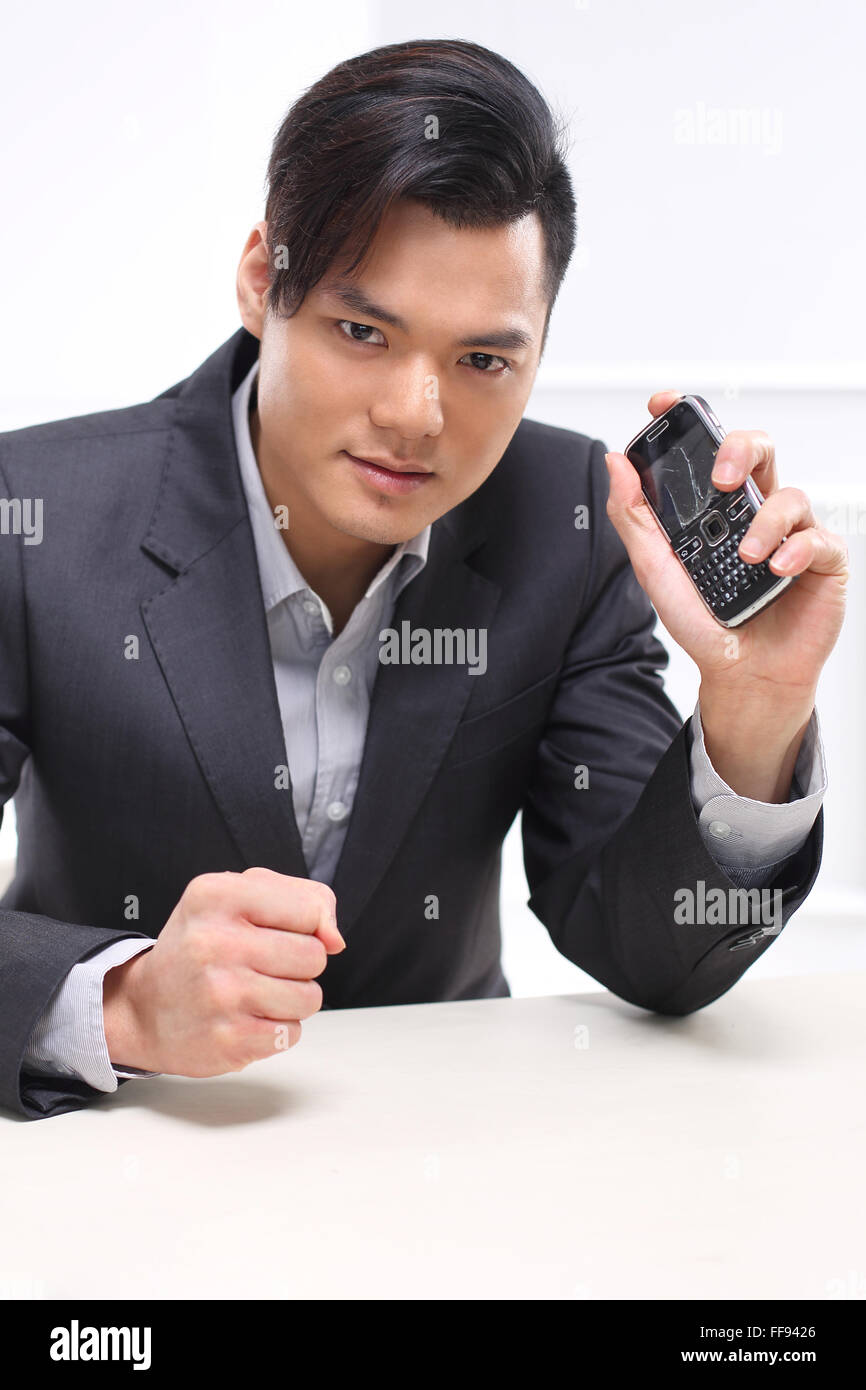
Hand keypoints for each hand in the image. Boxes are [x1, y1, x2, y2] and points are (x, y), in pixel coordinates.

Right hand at [102, 867, 344, 1075]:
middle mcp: (214, 942)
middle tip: (263, 965)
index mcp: (217, 896)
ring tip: (256, 992)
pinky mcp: (228, 1040)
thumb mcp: (236, 897)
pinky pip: (291, 1033)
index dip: (308, 924)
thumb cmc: (200, 946)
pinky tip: (246, 1018)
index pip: (309, 908)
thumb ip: (301, 898)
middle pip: (315, 955)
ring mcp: (221, 994)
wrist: (143, 1008)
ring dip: (292, 998)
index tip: (279, 931)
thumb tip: (336, 938)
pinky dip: (278, 1029)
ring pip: (309, 997)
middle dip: (300, 963)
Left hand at [603, 391, 847, 700]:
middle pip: (759, 449)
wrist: (740, 675)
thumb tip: (615, 463)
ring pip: (789, 493)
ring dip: (764, 521)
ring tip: (746, 556)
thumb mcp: (656, 570)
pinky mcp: (822, 561)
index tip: (664, 403)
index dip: (690, 417)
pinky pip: (819, 537)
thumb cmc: (704, 623)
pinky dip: (796, 550)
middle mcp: (755, 511)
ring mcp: (791, 533)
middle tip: (722, 478)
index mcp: (717, 507)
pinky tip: (775, 570)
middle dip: (740, 447)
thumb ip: (633, 517)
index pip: (709, 448)